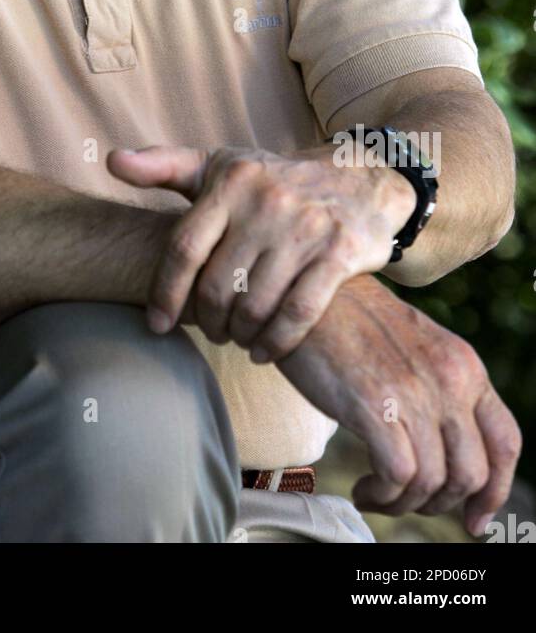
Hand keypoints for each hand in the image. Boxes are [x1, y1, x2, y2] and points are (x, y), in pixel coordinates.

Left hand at [107, 142, 416, 357]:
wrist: (361, 177)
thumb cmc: (274, 180)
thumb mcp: (221, 166)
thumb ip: (164, 166)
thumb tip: (110, 160)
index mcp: (231, 182)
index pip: (184, 247)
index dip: (165, 293)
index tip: (157, 324)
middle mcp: (266, 202)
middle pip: (218, 285)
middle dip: (209, 320)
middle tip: (212, 331)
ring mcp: (305, 228)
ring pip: (255, 304)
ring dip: (241, 335)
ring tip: (238, 339)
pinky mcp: (340, 252)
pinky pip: (298, 313)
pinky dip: (277, 342)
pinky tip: (266, 350)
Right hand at [279, 273, 521, 538]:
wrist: (308, 293)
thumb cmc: (353, 324)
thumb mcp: (416, 349)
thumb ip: (439, 390)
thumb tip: (446, 454)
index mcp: (465, 365)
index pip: (506, 442)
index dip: (496, 491)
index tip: (475, 520)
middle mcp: (450, 380)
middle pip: (472, 473)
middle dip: (441, 503)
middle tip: (407, 500)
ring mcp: (415, 393)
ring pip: (434, 483)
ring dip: (405, 504)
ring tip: (377, 493)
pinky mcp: (376, 406)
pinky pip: (398, 478)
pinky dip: (382, 497)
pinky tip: (363, 489)